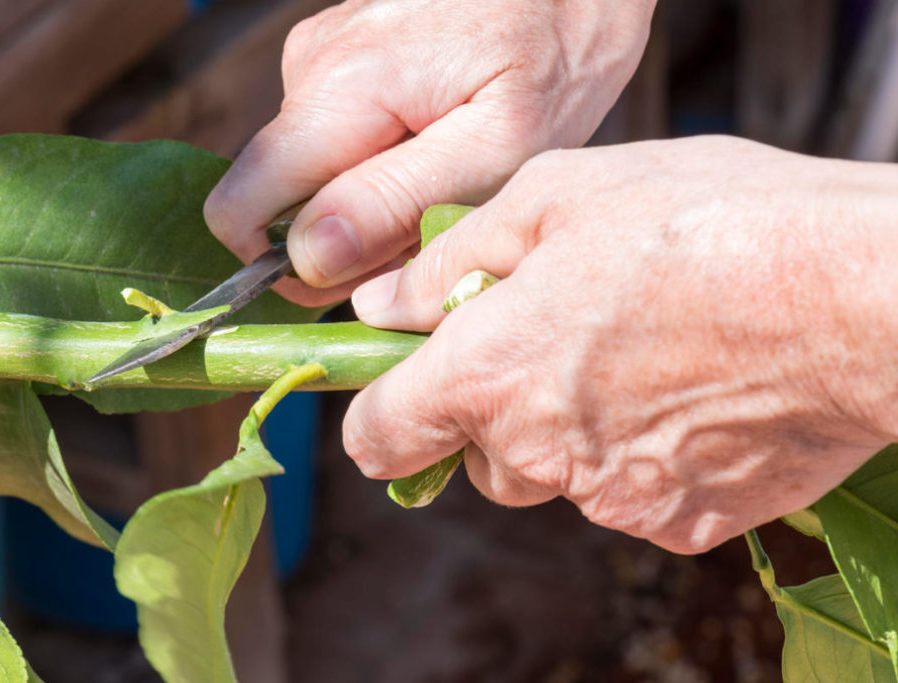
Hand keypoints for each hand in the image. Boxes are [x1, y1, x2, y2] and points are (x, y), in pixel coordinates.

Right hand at [205, 0, 655, 305]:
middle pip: (276, 200)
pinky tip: (439, 151)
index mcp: (340, 90)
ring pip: (311, 175)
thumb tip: (306, 256)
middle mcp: (310, 69)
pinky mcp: (341, 60)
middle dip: (344, 239)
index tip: (353, 277)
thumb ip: (395, 202)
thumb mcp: (495, 148)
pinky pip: (334, 143)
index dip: (280, 263)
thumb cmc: (554, 55)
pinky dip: (380, 168)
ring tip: (448, 181)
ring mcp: (322, 60)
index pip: (239, 206)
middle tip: (428, 231)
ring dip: (370, 205)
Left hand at [343, 136, 897, 552]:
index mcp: (488, 375)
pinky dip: (641, 452)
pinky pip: (629, 493)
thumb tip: (383, 305)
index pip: (380, 438)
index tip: (400, 386)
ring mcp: (611, 499)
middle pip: (476, 456)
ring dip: (572, 427)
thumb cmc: (706, 226)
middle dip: (497, 408)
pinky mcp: (680, 522)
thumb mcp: (556, 196)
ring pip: (555, 475)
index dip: (380, 412)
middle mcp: (538, 454)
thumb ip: (449, 259)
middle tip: (558, 337)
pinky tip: (691, 390)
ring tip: (641, 351)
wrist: (855, 295)